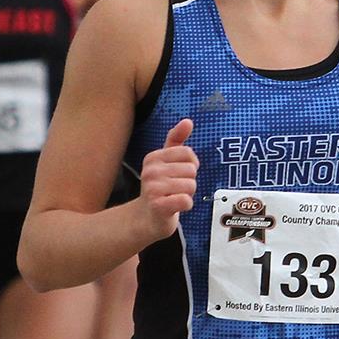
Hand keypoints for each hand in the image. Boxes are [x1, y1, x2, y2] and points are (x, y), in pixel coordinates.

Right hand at [132, 119, 197, 238]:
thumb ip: (176, 140)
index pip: (188, 153)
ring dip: (188, 194)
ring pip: (191, 185)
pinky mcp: (158, 206)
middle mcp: (150, 171)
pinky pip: (186, 200)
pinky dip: (186, 205)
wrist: (147, 217)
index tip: (179, 173)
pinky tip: (175, 206)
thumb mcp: (166, 161)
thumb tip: (188, 121)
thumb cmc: (160, 187)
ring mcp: (153, 189)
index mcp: (153, 157)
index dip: (190, 165)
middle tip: (175, 189)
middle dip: (189, 181)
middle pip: (191, 170)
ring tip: (174, 196)